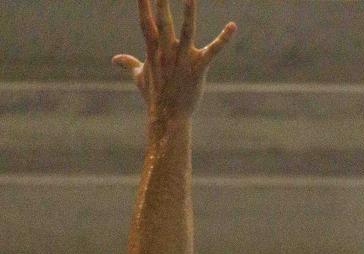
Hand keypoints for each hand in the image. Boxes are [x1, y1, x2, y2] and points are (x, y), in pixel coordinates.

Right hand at [112, 0, 235, 123]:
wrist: (167, 116)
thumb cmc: (155, 96)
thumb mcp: (139, 77)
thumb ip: (129, 63)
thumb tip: (115, 59)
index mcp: (153, 51)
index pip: (146, 23)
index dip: (143, 6)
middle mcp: (166, 52)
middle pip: (163, 23)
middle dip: (161, 5)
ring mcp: (182, 60)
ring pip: (186, 32)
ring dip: (188, 14)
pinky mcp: (198, 68)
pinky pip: (213, 51)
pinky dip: (223, 39)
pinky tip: (232, 26)